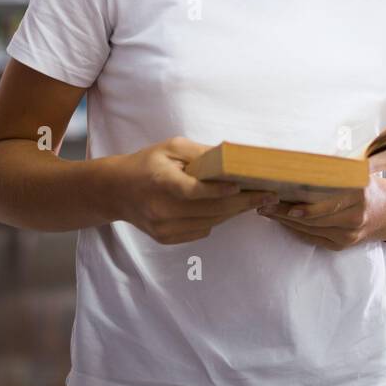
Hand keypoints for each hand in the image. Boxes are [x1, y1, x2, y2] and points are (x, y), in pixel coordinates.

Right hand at [111, 136, 278, 244]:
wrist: (116, 191)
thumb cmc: (148, 163)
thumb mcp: (171, 147)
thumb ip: (201, 153)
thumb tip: (233, 159)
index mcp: (161, 181)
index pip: (193, 191)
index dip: (219, 190)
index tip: (242, 185)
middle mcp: (161, 209)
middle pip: (210, 210)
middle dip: (243, 202)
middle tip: (269, 194)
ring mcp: (163, 227)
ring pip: (211, 222)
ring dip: (235, 211)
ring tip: (256, 199)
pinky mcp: (166, 238)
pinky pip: (202, 230)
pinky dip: (218, 218)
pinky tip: (227, 207)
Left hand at [255, 177, 385, 250]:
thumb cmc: (372, 187)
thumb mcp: (358, 173)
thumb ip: (336, 170)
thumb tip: (300, 160)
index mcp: (358, 194)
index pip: (320, 202)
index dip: (294, 203)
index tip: (273, 196)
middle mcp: (355, 215)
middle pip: (311, 218)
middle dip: (283, 212)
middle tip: (262, 204)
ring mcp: (350, 234)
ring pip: (310, 230)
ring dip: (286, 222)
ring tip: (267, 211)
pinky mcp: (344, 245)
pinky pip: (315, 239)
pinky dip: (297, 231)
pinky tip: (283, 222)